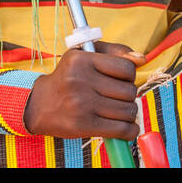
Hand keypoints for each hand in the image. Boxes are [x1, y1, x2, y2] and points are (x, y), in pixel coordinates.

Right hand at [22, 42, 144, 140]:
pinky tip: (126, 128)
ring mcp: (81, 104)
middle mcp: (80, 81)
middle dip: (128, 96)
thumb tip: (142, 59)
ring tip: (118, 111)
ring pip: (127, 110)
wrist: (39, 104)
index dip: (130, 75)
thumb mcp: (86, 54)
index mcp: (82, 60)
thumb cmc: (69, 76)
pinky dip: (129, 131)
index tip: (122, 80)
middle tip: (117, 97)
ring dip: (128, 113)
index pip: (127, 68)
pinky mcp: (81, 126)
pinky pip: (120, 129)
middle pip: (129, 91)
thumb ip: (116, 51)